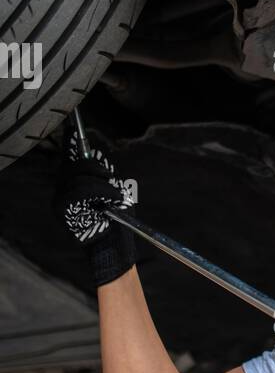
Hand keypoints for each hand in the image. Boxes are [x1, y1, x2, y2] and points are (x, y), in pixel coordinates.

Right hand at [53, 122, 136, 286]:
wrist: (114, 246)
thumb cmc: (116, 220)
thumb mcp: (113, 191)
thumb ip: (102, 174)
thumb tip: (93, 153)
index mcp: (74, 184)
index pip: (69, 157)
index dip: (70, 142)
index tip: (73, 127)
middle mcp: (63, 189)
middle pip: (73, 164)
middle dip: (95, 167)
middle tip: (111, 180)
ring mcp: (61, 199)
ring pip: (78, 176)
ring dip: (102, 183)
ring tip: (115, 195)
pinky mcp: (63, 209)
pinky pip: (81, 190)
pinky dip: (100, 191)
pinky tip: (112, 198)